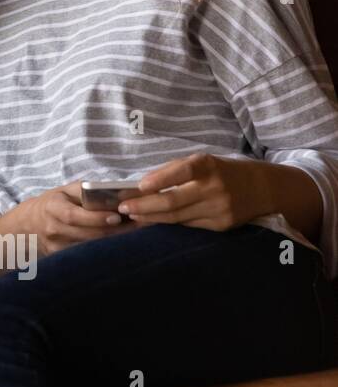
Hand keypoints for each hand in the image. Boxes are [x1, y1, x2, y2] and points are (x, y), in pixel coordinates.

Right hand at [14, 181, 137, 255]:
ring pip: (90, 247)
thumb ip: (84, 190)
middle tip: (138, 225)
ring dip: (114, 241)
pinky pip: (87, 256)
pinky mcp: (62, 258)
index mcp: (52, 208)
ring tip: (136, 234)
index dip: (95, 218)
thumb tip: (114, 192)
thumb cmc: (53, 203)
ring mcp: (57, 247)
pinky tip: (122, 246)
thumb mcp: (63, 191)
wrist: (28, 225)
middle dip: (113, 231)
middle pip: (86, 234)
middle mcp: (53, 230)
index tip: (116, 217)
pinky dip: (105, 251)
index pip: (73, 215)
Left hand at [122, 153, 266, 230]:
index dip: (159, 179)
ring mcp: (219, 209)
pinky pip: (188, 225)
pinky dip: (169, 223)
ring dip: (151, 217)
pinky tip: (154, 221)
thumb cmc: (223, 172)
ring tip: (132, 215)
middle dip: (144, 206)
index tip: (138, 186)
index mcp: (209, 166)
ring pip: (177, 217)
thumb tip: (142, 185)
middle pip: (173, 201)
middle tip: (123, 208)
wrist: (264, 189)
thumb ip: (173, 170)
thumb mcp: (202, 162)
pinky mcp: (222, 225)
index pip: (182, 171)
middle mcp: (215, 188)